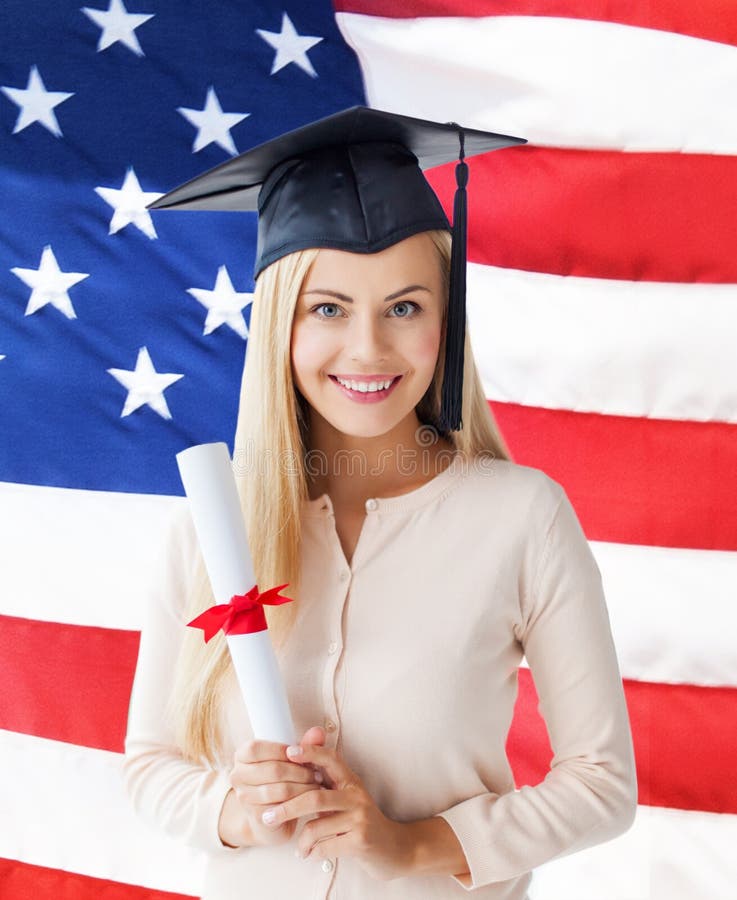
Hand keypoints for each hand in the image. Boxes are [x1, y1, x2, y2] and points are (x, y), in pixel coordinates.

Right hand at [223, 726, 325, 846]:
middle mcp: (237, 775)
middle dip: (300, 771)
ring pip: (280, 789)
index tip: (302, 754)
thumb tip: (318, 731)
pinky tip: (309, 799)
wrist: (275, 815)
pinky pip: (282, 808)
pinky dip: (300, 802)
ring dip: (304, 786)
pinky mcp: (256, 815)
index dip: (281, 750)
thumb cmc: (283, 779)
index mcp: (242, 755)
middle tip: (317, 772)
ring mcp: (244, 797)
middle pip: (273, 770)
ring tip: (317, 784)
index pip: (256, 748)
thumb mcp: (292, 758)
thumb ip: (305, 744)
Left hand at [260, 736, 413, 881]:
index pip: (331, 759)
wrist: (395, 848)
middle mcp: (356, 796)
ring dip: (302, 841)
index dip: (311, 752)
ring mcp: (360, 818)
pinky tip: (311, 855)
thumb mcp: (346, 800)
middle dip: (287, 807)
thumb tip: (296, 767)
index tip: (289, 751)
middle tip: (267, 816)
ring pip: (317, 826)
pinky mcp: (361, 841)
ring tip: (299, 849)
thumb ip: (326, 786)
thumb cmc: (362, 823)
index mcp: (351, 782)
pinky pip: (325, 846)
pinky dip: (313, 853)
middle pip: (314, 796)